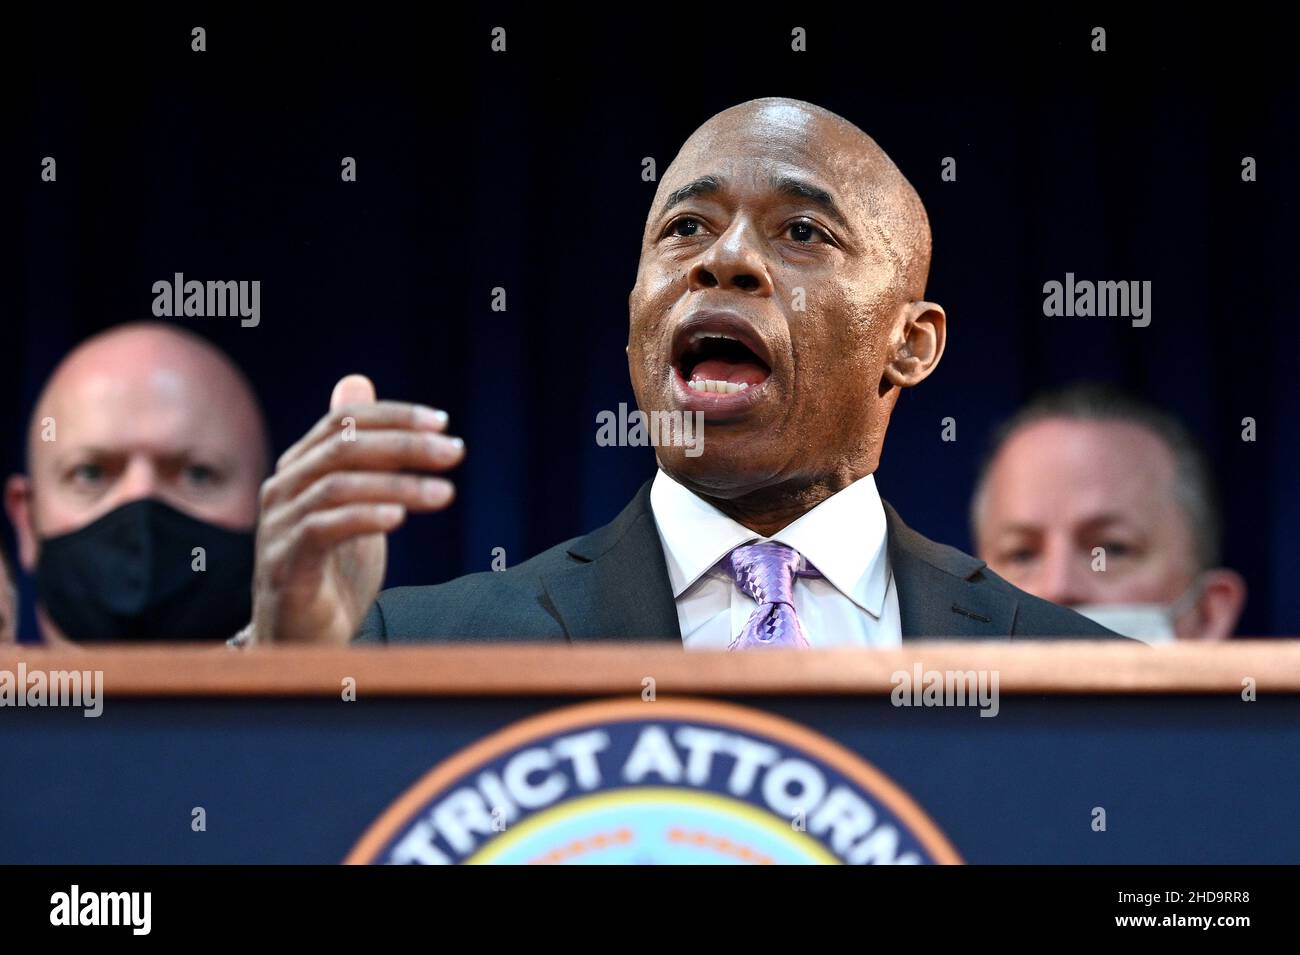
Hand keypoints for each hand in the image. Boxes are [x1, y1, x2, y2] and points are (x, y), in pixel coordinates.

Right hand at [250, 374, 463, 643]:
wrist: (301, 638)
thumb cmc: (331, 569)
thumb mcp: (353, 502)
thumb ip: (359, 451)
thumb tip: (358, 381)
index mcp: (300, 467)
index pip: (344, 421)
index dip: (394, 416)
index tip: (443, 423)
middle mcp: (283, 488)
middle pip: (344, 446)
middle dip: (405, 445)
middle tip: (454, 452)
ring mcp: (279, 526)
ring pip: (338, 486)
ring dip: (398, 486)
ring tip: (445, 495)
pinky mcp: (284, 565)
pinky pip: (321, 529)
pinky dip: (362, 517)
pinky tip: (399, 518)